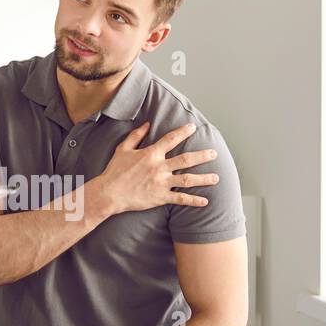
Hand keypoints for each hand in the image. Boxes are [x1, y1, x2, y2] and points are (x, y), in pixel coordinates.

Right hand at [94, 121, 219, 215]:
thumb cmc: (114, 171)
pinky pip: (180, 199)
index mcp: (151, 154)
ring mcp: (161, 183)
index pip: (171, 139)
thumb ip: (136, 135)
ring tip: (216, 177)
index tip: (193, 127)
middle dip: (202, 156)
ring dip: (203, 178)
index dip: (183, 132)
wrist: (110, 193)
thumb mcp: (123, 149)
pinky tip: (205, 201)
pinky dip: (193, 201)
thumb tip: (147, 124)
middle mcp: (159, 167)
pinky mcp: (160, 197)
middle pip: (186, 160)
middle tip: (214, 153)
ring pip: (187, 179)